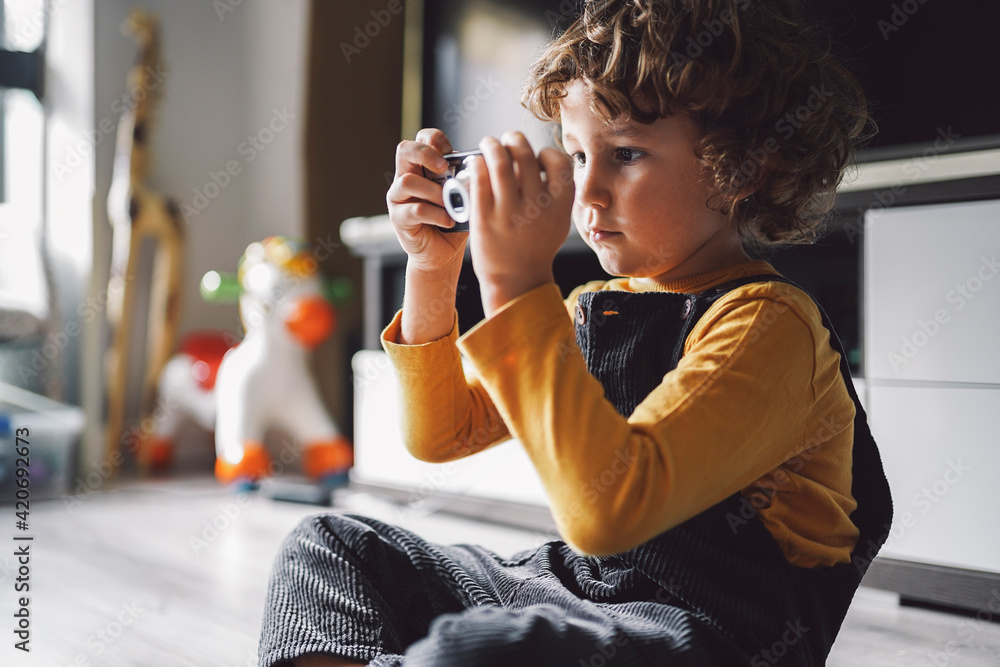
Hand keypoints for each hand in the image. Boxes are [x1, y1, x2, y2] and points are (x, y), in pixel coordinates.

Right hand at [386, 128, 467, 274]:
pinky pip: (415, 209)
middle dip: (425, 154)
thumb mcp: (464, 195)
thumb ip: (467, 179)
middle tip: (443, 168)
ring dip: (434, 191)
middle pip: (405, 150)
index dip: (435, 140)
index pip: (422, 139)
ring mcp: (398, 197)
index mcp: (423, 167)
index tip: (451, 153)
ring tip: (450, 204)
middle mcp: (406, 177)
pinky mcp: (398, 217)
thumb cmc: (454, 222)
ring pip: (407, 181)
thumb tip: (481, 164)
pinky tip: (449, 221)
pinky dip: (436, 214)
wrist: (443, 254)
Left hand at [468, 132, 573, 315]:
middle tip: (507, 140)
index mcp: (559, 205)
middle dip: (514, 139)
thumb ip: (555, 194)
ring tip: (488, 144)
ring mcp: (509, 211)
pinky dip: (478, 164)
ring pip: (499, 161)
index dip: (545, 153)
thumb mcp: (558, 222)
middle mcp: (535, 206)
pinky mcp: (484, 217)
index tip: (535, 157)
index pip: (557, 161)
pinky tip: (477, 163)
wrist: (516, 280)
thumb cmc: (535, 249)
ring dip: (492, 145)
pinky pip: (480, 179)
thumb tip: (540, 161)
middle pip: (525, 154)